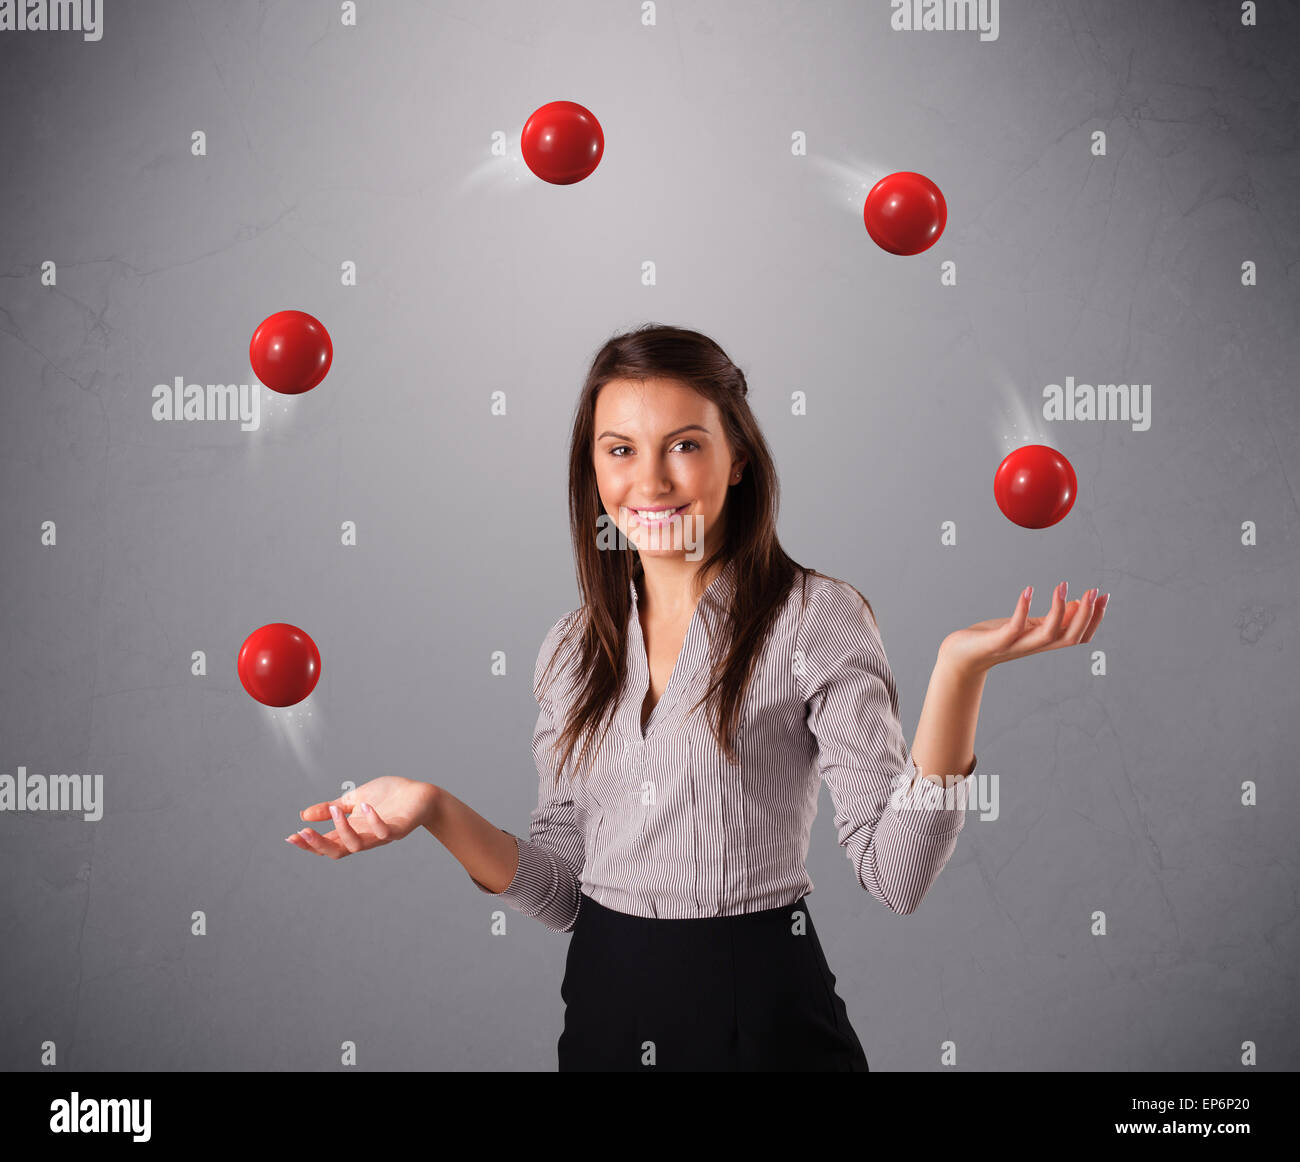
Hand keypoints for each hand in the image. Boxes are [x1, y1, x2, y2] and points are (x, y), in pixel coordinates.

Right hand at [286, 776, 437, 859]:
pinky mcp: (399, 829)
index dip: (309, 843)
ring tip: (336, 810)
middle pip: (338, 851)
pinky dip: (373, 821)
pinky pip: (384, 832)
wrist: (422, 794)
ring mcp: (382, 835)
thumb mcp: (354, 798)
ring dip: (343, 830)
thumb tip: (303, 815)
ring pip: (357, 845)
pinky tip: (365, 806)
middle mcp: (365, 837)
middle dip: (318, 844)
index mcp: (353, 831)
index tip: (290, 838)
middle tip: (303, 832)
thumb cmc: (389, 796)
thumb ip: (332, 808)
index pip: (327, 843)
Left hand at [940, 581, 1108, 675]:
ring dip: (1059, 611)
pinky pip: (1014, 628)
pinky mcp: (997, 642)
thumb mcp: (1027, 627)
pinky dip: (1022, 609)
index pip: (1079, 635)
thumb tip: (1076, 605)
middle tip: (1094, 590)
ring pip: (1048, 635)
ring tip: (1063, 585)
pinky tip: (1027, 590)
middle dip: (1086, 616)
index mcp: (1044, 641)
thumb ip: (1050, 620)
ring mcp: (1017, 645)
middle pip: (1070, 637)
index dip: (1094, 619)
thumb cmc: (995, 639)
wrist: (961, 657)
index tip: (1104, 596)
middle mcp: (1034, 646)